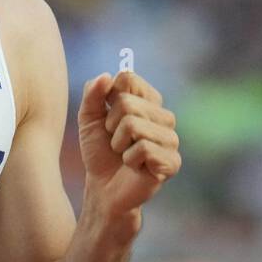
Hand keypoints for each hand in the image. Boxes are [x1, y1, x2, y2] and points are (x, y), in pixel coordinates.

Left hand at [77, 70, 180, 221]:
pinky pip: (143, 148)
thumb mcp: (88, 119)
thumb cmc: (99, 151)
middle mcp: (164, 117)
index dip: (109, 98)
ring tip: (124, 154)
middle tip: (115, 141)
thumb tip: (108, 75)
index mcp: (148, 101)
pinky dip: (129, 159)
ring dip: (118, 144)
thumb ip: (93, 94)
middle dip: (110, 125)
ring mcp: (171, 139)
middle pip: (127, 103)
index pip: (128, 79)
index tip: (108, 116)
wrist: (102, 187)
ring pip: (134, 125)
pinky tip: (134, 166)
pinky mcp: (172, 161)